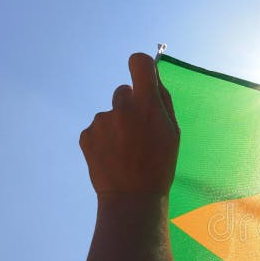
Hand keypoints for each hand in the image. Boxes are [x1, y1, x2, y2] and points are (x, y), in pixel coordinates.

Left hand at [80, 53, 178, 197]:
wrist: (132, 197)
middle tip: (138, 132)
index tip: (142, 78)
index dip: (141, 67)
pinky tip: (113, 157)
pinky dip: (104, 139)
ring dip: (117, 125)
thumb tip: (154, 78)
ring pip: (110, 113)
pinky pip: (97, 128)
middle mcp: (122, 108)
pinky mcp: (86, 134)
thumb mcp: (173, 133)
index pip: (139, 62)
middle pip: (123, 91)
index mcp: (147, 105)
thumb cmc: (159, 164)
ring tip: (126, 151)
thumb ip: (163, 101)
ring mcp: (101, 121)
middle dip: (130, 105)